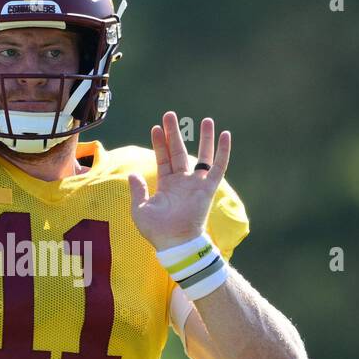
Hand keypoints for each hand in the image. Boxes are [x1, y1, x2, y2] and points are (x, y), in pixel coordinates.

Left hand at [127, 112, 231, 249]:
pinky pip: (218, 167)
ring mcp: (196, 184)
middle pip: (179, 151)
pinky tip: (225, 135)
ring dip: (203, 138)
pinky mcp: (208, 188)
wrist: (175, 243)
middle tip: (170, 115)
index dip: (160, 143)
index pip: (164, 158)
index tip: (156, 127)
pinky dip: (223, 152)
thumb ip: (138, 191)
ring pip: (202, 156)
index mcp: (167, 185)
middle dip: (175, 133)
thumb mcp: (140, 209)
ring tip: (205, 120)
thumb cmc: (157, 231)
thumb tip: (133, 174)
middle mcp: (182, 181)